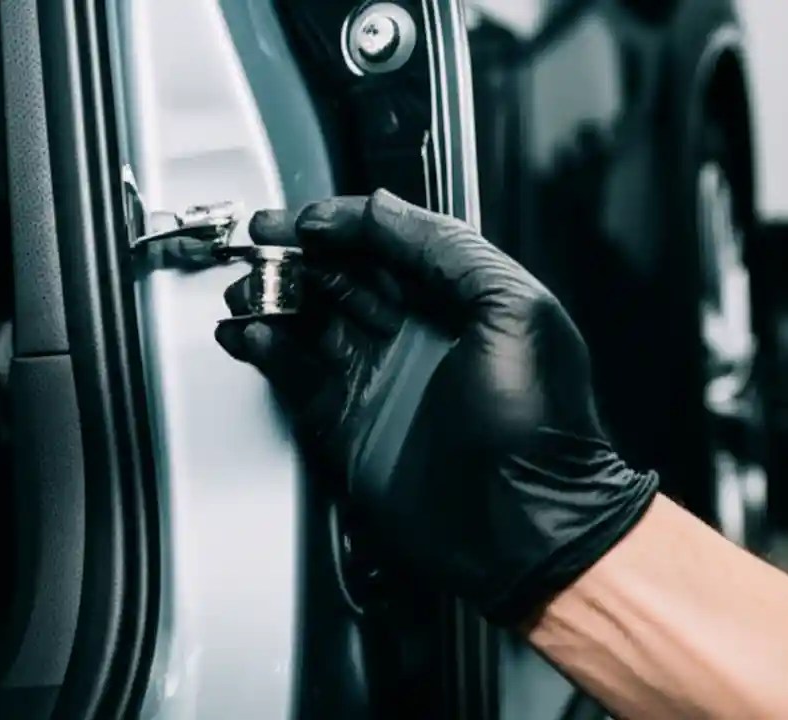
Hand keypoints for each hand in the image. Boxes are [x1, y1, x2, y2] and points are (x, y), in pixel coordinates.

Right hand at [214, 189, 657, 624]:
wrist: (524, 530)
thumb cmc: (539, 427)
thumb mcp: (512, 310)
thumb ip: (448, 249)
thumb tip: (385, 207)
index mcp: (458, 303)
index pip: (388, 245)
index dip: (342, 226)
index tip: (303, 221)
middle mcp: (415, 338)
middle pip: (341, 279)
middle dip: (296, 259)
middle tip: (261, 249)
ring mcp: (380, 381)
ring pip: (311, 323)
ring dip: (274, 301)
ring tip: (248, 294)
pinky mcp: (349, 426)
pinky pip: (297, 378)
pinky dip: (268, 352)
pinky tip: (251, 336)